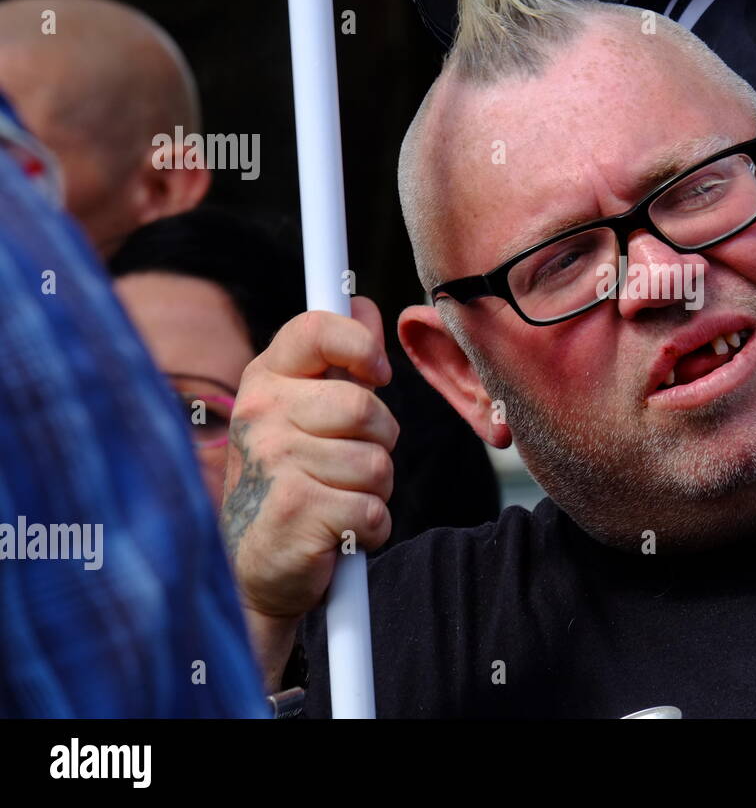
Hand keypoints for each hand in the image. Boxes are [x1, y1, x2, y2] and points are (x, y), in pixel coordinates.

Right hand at [220, 296, 398, 688]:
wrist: (257, 567)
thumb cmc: (293, 480)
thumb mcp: (307, 410)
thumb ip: (341, 360)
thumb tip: (366, 305)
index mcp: (266, 379)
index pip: (317, 329)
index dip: (360, 346)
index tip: (376, 374)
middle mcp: (261, 415)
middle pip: (365, 409)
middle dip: (380, 442)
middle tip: (351, 463)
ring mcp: (274, 464)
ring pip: (376, 464)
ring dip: (375, 490)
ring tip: (339, 498)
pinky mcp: (295, 513)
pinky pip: (373, 510)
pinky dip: (371, 528)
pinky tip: (339, 533)